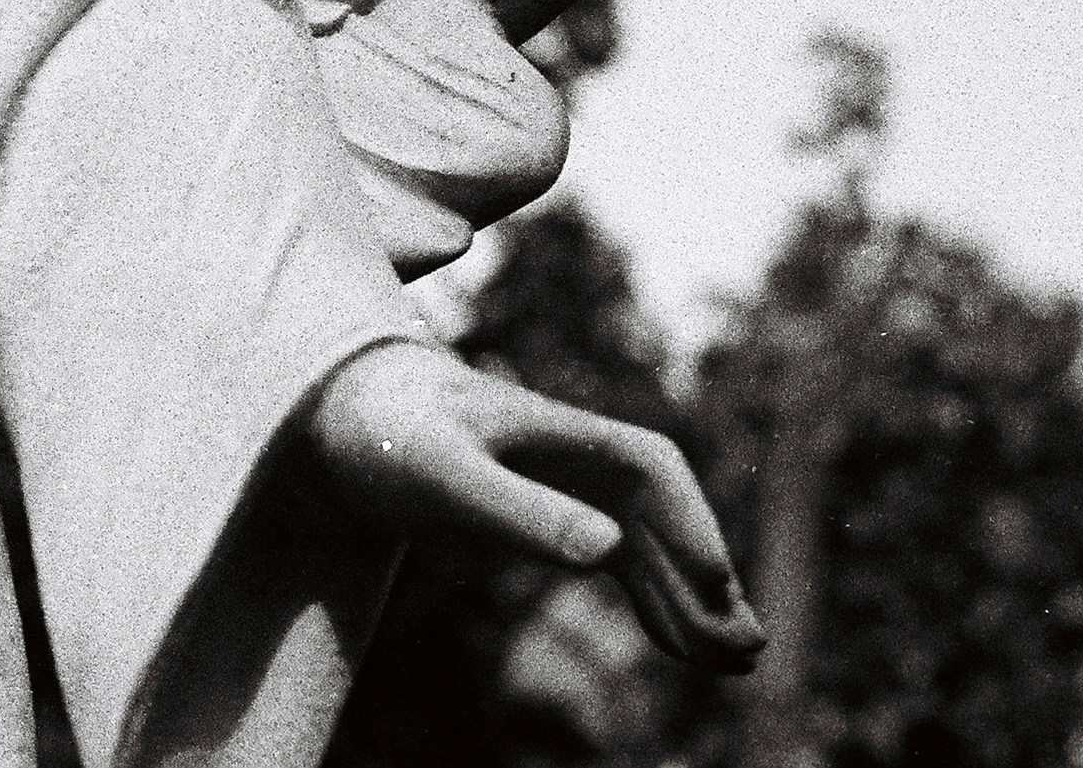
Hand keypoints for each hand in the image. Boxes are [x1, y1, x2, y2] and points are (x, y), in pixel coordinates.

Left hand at [304, 339, 764, 670]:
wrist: (332, 416)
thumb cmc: (383, 436)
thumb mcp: (442, 477)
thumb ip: (517, 512)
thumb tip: (606, 551)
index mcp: (558, 430)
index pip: (650, 468)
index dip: (690, 523)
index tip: (719, 583)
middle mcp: (571, 453)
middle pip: (663, 514)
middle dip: (707, 578)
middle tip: (750, 651)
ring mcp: (560, 484)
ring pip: (647, 545)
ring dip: (692, 600)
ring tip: (739, 666)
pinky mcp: (541, 513)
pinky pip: (617, 560)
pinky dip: (654, 601)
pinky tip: (682, 647)